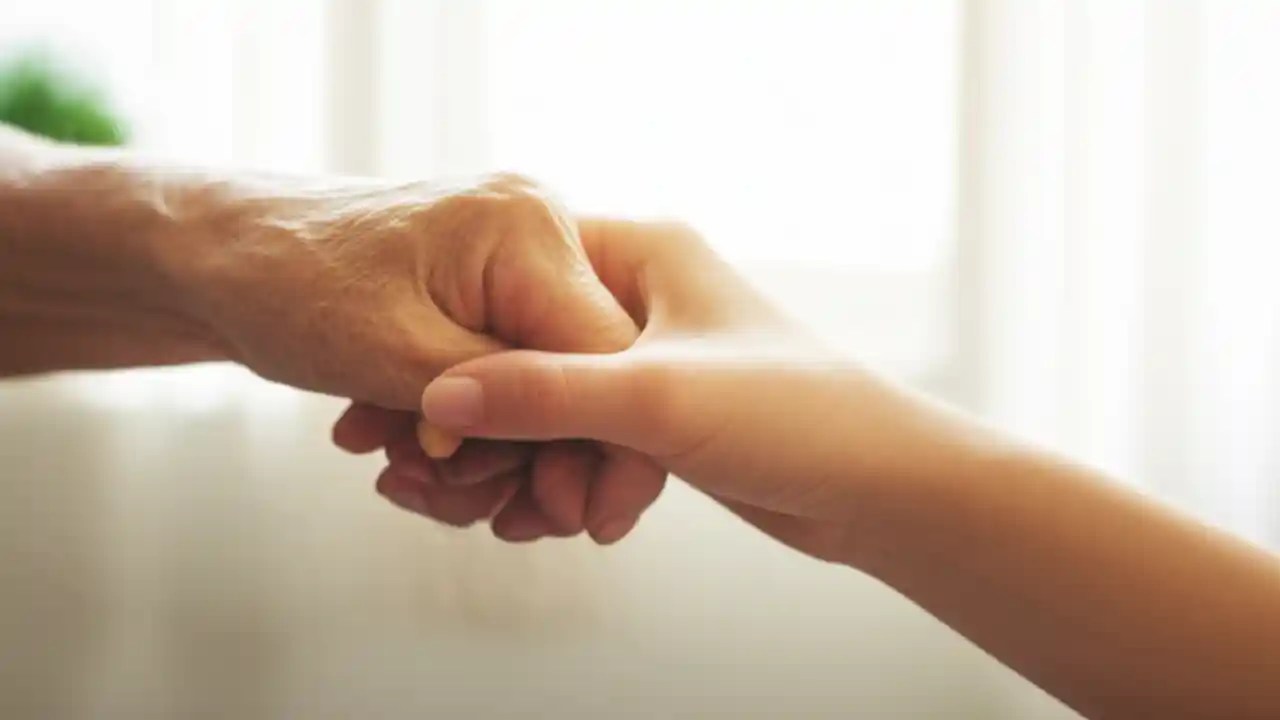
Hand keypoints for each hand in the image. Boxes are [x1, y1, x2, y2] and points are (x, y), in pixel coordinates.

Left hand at [182, 177, 668, 543]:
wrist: (214, 254)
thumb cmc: (286, 285)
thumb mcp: (399, 356)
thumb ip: (500, 404)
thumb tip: (570, 464)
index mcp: (531, 234)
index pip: (612, 360)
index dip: (602, 449)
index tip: (565, 517)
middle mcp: (538, 238)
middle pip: (583, 383)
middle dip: (522, 458)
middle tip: (455, 497)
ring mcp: (512, 264)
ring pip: (543, 394)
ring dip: (479, 453)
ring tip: (403, 471)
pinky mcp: (486, 292)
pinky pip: (506, 378)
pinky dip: (460, 427)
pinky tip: (398, 444)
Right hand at [415, 220, 987, 562]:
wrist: (879, 488)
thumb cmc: (796, 416)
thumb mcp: (654, 398)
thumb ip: (542, 394)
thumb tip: (437, 396)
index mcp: (646, 251)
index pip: (518, 269)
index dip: (462, 331)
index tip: (411, 388)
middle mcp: (644, 294)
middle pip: (525, 340)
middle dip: (489, 412)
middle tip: (442, 467)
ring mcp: (651, 355)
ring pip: (552, 398)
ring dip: (527, 454)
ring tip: (502, 507)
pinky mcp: (661, 412)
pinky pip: (584, 436)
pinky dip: (564, 473)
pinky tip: (557, 516)